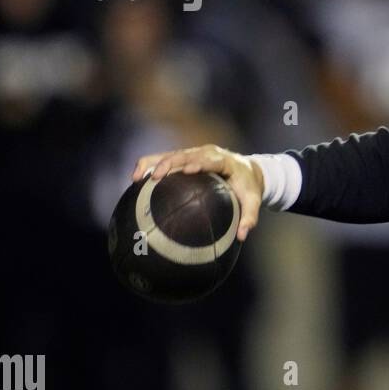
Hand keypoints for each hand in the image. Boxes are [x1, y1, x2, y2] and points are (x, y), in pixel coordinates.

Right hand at [131, 144, 264, 240]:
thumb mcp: (253, 201)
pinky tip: (136, 179)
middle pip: (185, 154)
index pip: (210, 160)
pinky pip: (164, 158)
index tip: (188, 170)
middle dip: (169, 163)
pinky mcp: (184, 157)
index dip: (199, 163)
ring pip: (170, 154)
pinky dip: (149, 165)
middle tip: (155, 177)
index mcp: (224, 161)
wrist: (246, 171)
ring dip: (152, 163)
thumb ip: (250, 217)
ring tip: (136, 177)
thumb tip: (242, 236)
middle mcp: (207, 153)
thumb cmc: (248, 187)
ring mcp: (194, 153)